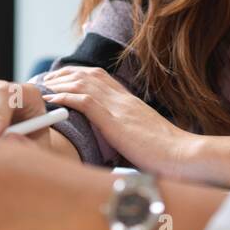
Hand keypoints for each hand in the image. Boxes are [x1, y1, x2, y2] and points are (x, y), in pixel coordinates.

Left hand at [39, 66, 196, 176]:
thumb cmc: (170, 156)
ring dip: (61, 82)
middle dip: (66, 73)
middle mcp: (125, 100)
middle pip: (90, 74)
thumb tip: (119, 148)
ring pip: (84, 82)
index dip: (81, 74)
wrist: (185, 156)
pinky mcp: (116, 121)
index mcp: (132, 103)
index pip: (103, 78)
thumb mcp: (146, 140)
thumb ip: (131, 137)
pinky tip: (52, 98)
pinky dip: (66, 96)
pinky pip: (85, 101)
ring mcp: (120, 108)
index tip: (64, 78)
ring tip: (44, 84)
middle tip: (47, 77)